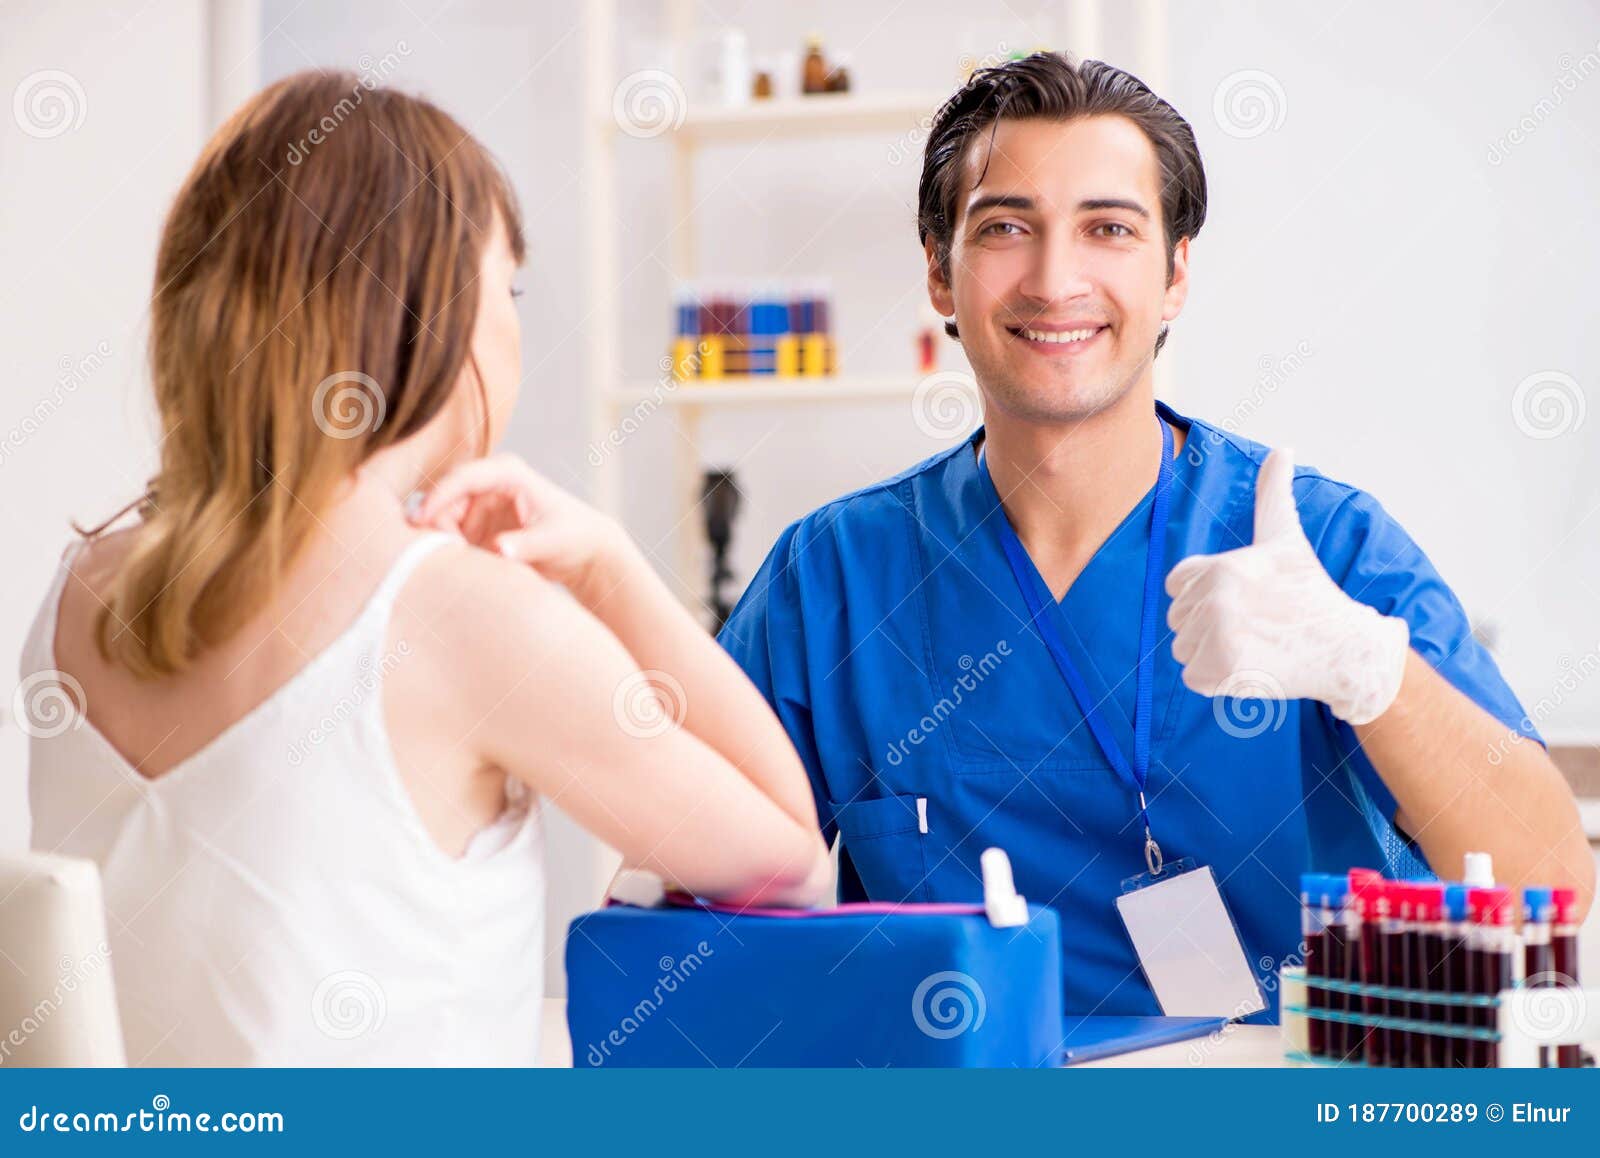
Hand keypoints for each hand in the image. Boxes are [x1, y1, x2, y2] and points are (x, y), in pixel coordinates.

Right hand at [411, 454, 635, 597]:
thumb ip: (526, 545)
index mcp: (508, 473)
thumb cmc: (575, 536)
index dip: (438, 497)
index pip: (463, 478)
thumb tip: (500, 549)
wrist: (585, 549)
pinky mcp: (476, 526)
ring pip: (442, 522)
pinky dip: (451, 554)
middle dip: (437, 529)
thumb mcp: (554, 540)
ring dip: (443, 544)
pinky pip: (451, 538)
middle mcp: (488, 484)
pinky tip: (461, 573)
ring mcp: (479, 505)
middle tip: (442, 561)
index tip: (419, 520)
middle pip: (445, 501)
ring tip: (458, 571)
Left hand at [1163, 448, 1409, 725]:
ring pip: (1183, 650)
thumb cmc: (1310, 592)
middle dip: (1208, 626)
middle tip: (1255, 625)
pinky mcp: (1224, 673)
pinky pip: (1192, 679)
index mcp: (1222, 567)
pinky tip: (1251, 667)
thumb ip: (1272, 494)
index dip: (1203, 594)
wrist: (1345, 648)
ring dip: (1212, 654)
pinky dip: (1217, 681)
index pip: (1176, 584)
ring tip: (1254, 645)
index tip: (1241, 599)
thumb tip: (1283, 448)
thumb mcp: (1286, 538)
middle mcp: (1217, 600)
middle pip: (1178, 619)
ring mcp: (1219, 637)